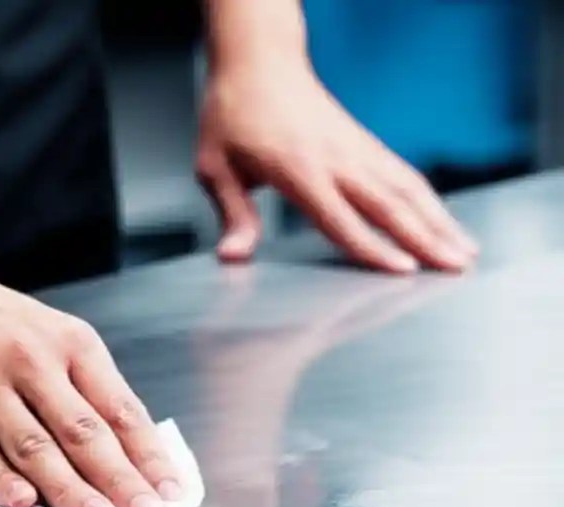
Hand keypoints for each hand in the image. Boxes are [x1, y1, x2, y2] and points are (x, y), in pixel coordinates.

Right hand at [0, 265, 180, 506]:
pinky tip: (25, 503)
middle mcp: (28, 359)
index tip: (170, 493)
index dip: (148, 455)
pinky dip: (1, 479)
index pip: (119, 407)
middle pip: (83, 431)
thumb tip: (128, 451)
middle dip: (120, 479)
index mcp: (68, 342)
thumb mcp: (47, 332)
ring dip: (70, 487)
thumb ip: (83, 384)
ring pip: (33, 445)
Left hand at [195, 62, 478, 273]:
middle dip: (425, 239)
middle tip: (456, 269)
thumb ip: (232, 213)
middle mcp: (335, 158)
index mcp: (297, 167)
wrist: (259, 63)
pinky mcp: (364, 143)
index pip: (340, 216)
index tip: (403, 270)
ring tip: (465, 252)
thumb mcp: (214, 166)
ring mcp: (355, 148)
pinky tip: (444, 220)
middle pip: (387, 204)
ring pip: (406, 188)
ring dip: (438, 221)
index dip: (372, 246)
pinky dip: (428, 200)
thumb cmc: (233, 114)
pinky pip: (402, 173)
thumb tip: (232, 256)